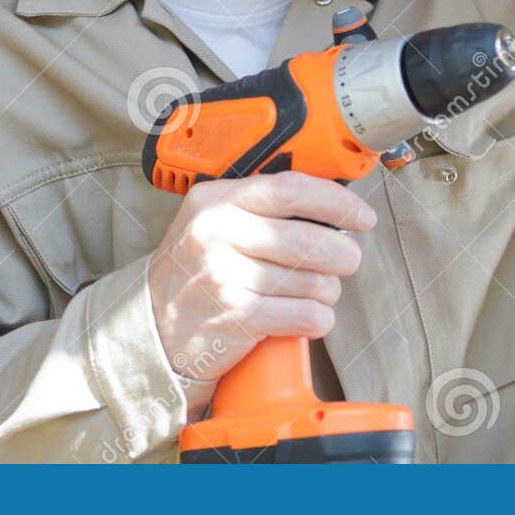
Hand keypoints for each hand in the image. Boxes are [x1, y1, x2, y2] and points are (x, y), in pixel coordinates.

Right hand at [147, 173, 376, 383]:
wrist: (152, 324)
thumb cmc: (194, 270)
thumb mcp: (212, 220)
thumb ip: (260, 204)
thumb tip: (332, 203)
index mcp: (216, 201)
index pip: (290, 189)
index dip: (337, 202)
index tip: (363, 217)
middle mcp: (216, 233)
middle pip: (309, 239)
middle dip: (343, 254)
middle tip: (346, 260)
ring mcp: (225, 276)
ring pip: (314, 281)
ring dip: (329, 291)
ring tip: (316, 292)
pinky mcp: (236, 316)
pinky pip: (306, 316)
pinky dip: (318, 319)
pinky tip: (306, 317)